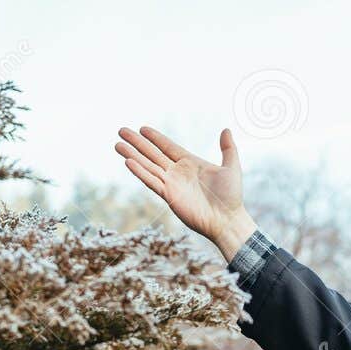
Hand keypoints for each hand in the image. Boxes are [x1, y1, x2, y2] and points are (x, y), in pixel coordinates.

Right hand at [115, 125, 256, 260]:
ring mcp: (172, 184)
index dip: (155, 138)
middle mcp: (178, 172)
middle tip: (121, 131)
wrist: (228, 220)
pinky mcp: (169, 196)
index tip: (142, 128)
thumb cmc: (231, 197)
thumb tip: (226, 129)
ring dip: (133, 155)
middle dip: (137, 143)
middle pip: (153, 154)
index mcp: (190, 163)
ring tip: (117, 145)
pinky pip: (152, 181)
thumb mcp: (232, 167)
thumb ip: (228, 148)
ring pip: (148, 166)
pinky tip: (128, 162)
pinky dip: (140, 172)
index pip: (168, 147)